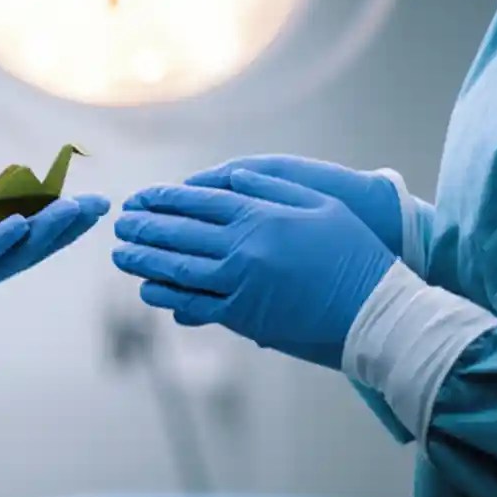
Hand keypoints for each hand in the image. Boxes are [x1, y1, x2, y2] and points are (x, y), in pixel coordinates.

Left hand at [112, 170, 393, 369]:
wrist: (377, 312)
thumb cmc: (354, 254)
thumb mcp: (318, 205)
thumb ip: (270, 188)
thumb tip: (229, 179)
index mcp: (261, 216)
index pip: (198, 202)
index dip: (164, 199)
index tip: (140, 197)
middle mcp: (243, 248)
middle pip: (179, 234)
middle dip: (144, 227)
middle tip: (119, 223)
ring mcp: (240, 285)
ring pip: (178, 269)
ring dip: (145, 260)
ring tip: (121, 254)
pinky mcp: (243, 318)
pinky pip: (194, 304)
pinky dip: (167, 295)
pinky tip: (149, 289)